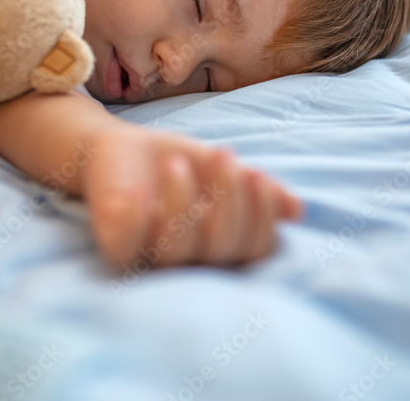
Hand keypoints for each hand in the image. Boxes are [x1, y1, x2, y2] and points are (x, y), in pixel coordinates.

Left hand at [81, 127, 301, 267]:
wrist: (117, 146)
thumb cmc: (173, 162)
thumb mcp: (220, 168)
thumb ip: (255, 188)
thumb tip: (295, 209)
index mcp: (221, 248)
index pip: (256, 249)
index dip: (262, 214)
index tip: (255, 173)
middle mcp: (190, 263)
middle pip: (223, 251)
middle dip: (229, 199)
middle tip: (222, 154)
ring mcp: (151, 260)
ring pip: (178, 251)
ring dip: (183, 201)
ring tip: (176, 162)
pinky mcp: (114, 249)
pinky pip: (131, 245)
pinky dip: (141, 218)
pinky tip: (143, 193)